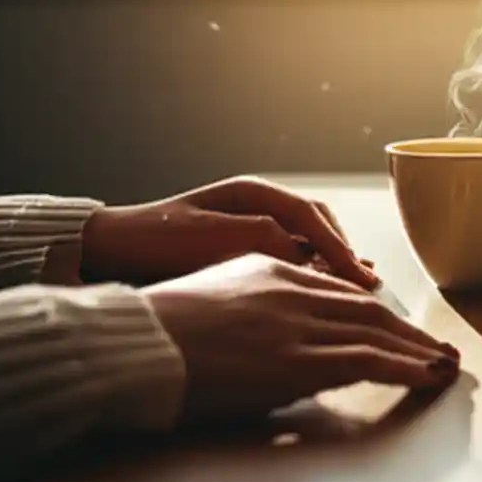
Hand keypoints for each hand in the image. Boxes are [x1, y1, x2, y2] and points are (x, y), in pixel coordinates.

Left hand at [81, 176, 378, 287]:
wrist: (113, 252)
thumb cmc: (157, 241)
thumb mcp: (213, 237)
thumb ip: (264, 239)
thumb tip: (307, 254)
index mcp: (254, 193)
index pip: (311, 216)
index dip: (339, 246)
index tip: (359, 274)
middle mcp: (259, 206)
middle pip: (318, 225)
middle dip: (344, 253)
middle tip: (368, 284)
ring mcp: (252, 226)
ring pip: (308, 242)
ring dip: (333, 264)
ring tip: (359, 287)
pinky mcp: (244, 250)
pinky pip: (290, 258)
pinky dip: (312, 273)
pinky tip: (328, 289)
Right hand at [145, 255, 458, 421]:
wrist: (133, 342)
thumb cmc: (157, 330)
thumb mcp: (213, 296)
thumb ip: (254, 305)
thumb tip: (274, 335)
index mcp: (271, 269)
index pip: (338, 290)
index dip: (375, 311)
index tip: (397, 327)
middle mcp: (292, 289)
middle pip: (367, 307)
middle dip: (407, 330)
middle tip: (438, 347)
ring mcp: (298, 324)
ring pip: (377, 331)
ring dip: (418, 351)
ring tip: (446, 366)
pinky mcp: (298, 360)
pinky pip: (368, 361)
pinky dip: (406, 368)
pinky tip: (428, 377)